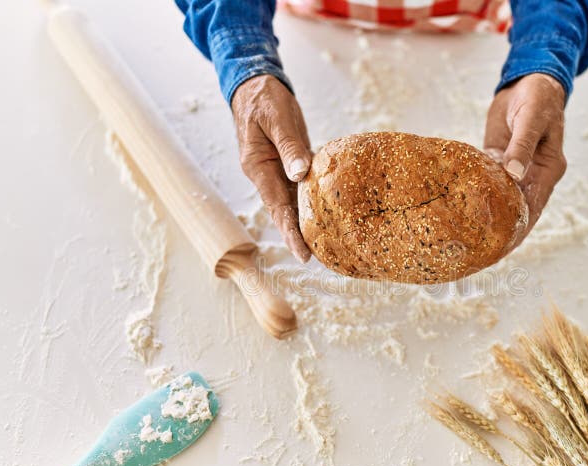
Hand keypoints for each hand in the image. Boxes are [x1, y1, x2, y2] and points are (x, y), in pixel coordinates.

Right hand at [231, 75, 311, 262]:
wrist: (256, 85)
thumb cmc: (264, 99)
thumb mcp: (276, 118)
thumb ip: (289, 146)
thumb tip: (300, 175)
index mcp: (258, 167)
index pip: (277, 207)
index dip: (290, 232)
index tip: (303, 254)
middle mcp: (267, 175)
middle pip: (285, 212)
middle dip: (299, 236)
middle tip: (320, 259)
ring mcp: (278, 171)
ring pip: (294, 202)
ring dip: (308, 222)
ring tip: (328, 244)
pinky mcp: (289, 164)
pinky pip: (302, 187)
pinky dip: (314, 201)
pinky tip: (331, 213)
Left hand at [484, 73, 566, 243]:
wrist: (529, 80)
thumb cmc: (539, 96)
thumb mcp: (532, 118)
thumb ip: (522, 146)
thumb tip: (514, 175)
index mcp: (548, 170)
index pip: (533, 207)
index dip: (519, 229)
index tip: (502, 248)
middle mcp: (532, 175)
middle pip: (517, 211)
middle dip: (501, 232)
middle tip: (477, 254)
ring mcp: (515, 170)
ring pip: (500, 200)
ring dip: (486, 217)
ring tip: (467, 241)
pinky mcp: (498, 161)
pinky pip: (488, 182)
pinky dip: (476, 194)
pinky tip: (459, 209)